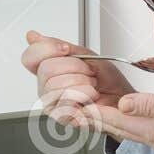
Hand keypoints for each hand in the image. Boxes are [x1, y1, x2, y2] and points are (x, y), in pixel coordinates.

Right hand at [19, 29, 133, 122]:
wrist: (123, 99)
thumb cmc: (108, 81)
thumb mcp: (85, 55)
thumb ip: (58, 46)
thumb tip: (32, 36)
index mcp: (47, 70)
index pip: (29, 57)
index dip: (46, 49)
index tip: (66, 50)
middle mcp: (45, 87)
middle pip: (46, 69)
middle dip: (75, 67)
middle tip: (88, 73)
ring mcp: (52, 103)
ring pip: (55, 85)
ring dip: (82, 82)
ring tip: (91, 86)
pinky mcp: (61, 117)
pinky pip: (64, 101)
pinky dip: (84, 95)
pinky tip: (90, 97)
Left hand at [78, 91, 153, 153]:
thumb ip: (151, 105)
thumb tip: (124, 103)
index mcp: (153, 130)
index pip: (115, 119)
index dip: (92, 111)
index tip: (73, 104)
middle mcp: (152, 139)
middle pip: (114, 128)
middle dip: (92, 119)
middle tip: (70, 112)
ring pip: (123, 131)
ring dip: (103, 123)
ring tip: (86, 116)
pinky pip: (135, 132)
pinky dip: (120, 125)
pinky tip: (117, 120)